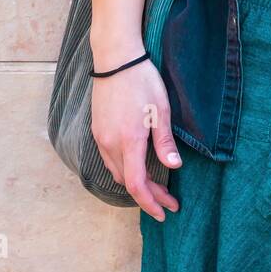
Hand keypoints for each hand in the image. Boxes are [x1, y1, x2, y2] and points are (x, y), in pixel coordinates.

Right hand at [91, 53, 182, 219]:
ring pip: (116, 172)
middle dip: (148, 195)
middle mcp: (110, 144)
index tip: (164, 212)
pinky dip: (124, 169)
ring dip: (135, 182)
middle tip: (168, 198)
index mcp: (129, 141)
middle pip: (127, 182)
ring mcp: (100, 137)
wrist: (115, 59)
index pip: (137, 185)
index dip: (151, 203)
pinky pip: (109, 159)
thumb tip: (173, 166)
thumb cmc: (142, 80)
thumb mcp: (160, 110)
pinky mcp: (97, 129)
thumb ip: (164, 142)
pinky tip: (137, 163)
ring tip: (155, 183)